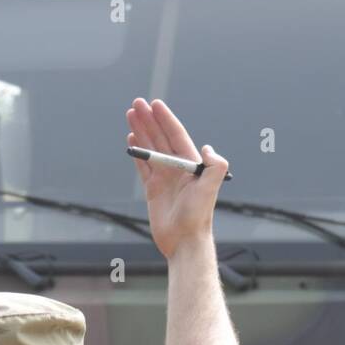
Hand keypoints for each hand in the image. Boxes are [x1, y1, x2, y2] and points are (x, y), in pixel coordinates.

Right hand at [126, 98, 228, 259]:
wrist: (184, 241)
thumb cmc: (198, 216)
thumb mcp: (210, 189)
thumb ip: (214, 167)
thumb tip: (208, 148)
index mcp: (192, 165)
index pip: (176, 135)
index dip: (166, 119)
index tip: (155, 104)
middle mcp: (178, 168)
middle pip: (161, 137)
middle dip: (149, 120)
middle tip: (136, 103)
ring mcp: (165, 178)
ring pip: (150, 148)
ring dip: (141, 131)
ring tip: (130, 114)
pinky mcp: (153, 189)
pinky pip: (143, 165)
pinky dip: (137, 152)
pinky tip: (131, 138)